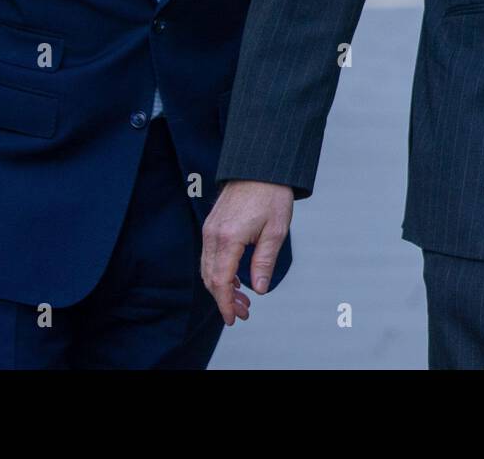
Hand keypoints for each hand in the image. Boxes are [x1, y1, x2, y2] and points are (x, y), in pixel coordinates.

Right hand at [201, 180, 292, 324]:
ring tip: (242, 298)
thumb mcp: (275, 231)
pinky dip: (219, 271)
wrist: (259, 166)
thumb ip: (264, 262)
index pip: (220, 281)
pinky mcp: (212, 224)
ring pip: (208, 267)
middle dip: (225, 299)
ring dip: (222, 286)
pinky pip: (210, 254)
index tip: (234, 318)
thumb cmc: (271, 195)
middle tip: (244, 312)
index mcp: (228, 238)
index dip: (225, 304)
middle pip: (211, 277)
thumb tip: (259, 289)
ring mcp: (210, 228)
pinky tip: (235, 277)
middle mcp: (213, 234)